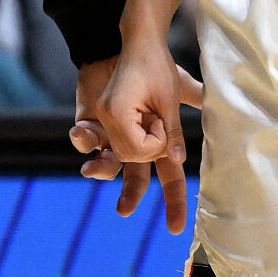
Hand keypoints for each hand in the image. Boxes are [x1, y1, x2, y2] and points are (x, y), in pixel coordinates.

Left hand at [72, 55, 193, 232]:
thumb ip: (195, 106)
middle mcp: (134, 145)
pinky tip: (82, 131)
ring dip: (100, 168)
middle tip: (125, 210)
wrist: (127, 47)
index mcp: (158, 143)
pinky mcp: (90, 125)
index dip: (175, 203)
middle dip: (130, 196)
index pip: (170, 178)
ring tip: (93, 167)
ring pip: (106, 165)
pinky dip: (82, 138)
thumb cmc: (155, 69)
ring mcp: (111, 138)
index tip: (178, 229)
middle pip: (134, 181)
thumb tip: (195, 142)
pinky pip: (84, 140)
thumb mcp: (177, 90)